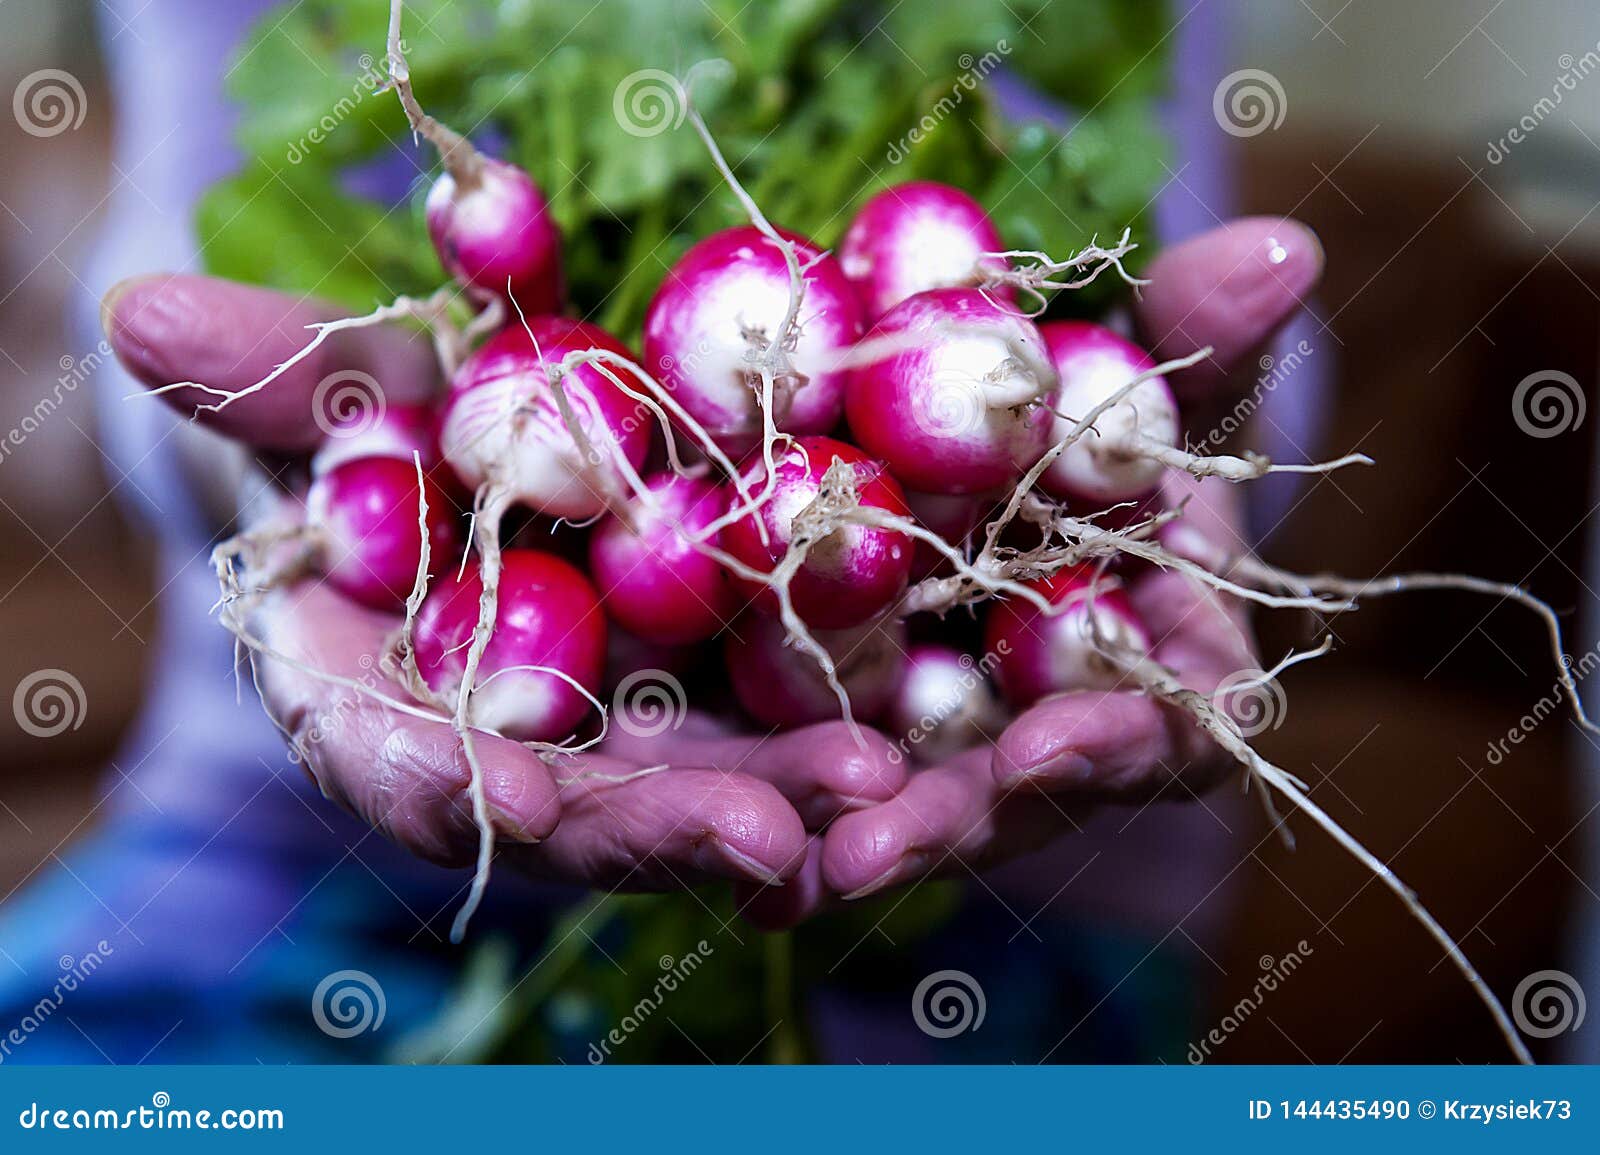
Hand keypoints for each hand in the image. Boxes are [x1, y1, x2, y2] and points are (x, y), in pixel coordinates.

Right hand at [104, 275, 906, 890]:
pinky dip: (831, 745)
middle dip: (663, 828)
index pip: (401, 769)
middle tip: (772, 838)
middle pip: (579, 810)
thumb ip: (269, 373)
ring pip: (694, 792)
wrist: (482, 451)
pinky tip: (918, 748)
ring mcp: (614, 739)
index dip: (445, 787)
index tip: (507, 799)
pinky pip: (772, 735)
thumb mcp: (339, 390)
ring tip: (878, 794)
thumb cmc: (381, 429)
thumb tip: (138, 312)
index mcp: (387, 701)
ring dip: (783, 803)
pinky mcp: (707, 707)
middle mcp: (507, 748)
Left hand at [736, 217, 1325, 927]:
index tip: (1054, 743)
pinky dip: (775, 817)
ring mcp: (957, 755)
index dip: (1119, 745)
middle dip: (954, 823)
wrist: (968, 450)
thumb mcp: (1125, 379)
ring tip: (790, 867)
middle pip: (1014, 802)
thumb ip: (1197, 336)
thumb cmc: (1081, 431)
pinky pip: (814, 789)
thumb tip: (1286, 242)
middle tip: (875, 849)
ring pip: (913, 813)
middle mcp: (1052, 732)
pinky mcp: (855, 746)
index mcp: (1153, 670)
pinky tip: (718, 849)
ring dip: (855, 841)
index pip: (1164, 729)